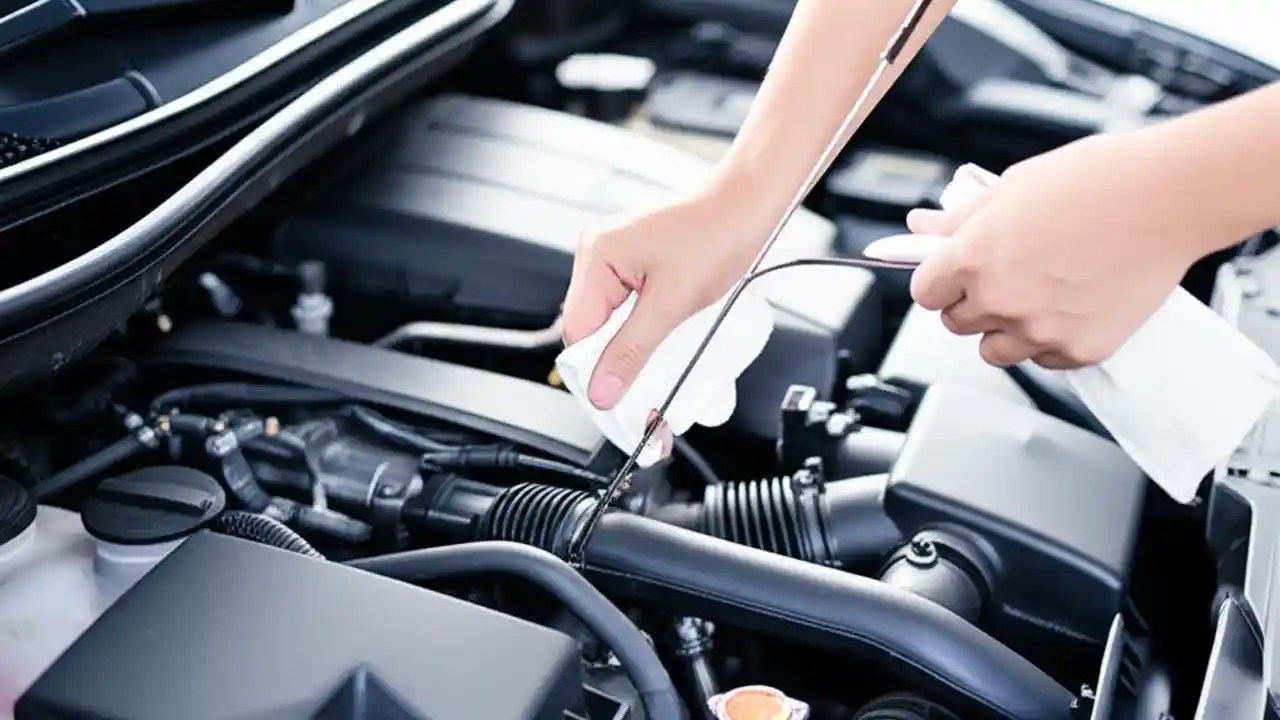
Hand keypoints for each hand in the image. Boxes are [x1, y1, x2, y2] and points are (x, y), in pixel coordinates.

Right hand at [562, 183, 766, 408]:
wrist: (748, 206)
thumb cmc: (717, 236)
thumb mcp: (672, 305)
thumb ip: (631, 351)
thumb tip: (603, 388)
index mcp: (597, 256)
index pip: (577, 331)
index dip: (594, 369)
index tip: (614, 400)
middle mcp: (599, 252)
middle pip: (591, 327)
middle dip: (614, 360)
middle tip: (642, 389)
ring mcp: (617, 257)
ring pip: (610, 321)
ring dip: (631, 346)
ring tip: (659, 359)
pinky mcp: (636, 263)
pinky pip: (627, 308)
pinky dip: (642, 329)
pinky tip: (662, 338)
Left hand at [907, 132, 1216, 368]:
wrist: (1169, 197)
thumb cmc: (1098, 181)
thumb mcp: (1013, 187)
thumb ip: (961, 218)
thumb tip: (921, 229)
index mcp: (972, 258)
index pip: (924, 292)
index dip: (938, 280)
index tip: (952, 273)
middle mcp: (999, 300)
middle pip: (956, 323)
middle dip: (972, 300)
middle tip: (1006, 273)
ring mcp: (1039, 331)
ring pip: (994, 350)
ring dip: (1005, 329)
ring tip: (1037, 292)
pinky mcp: (1080, 349)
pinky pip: (1045, 359)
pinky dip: (1052, 339)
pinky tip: (1071, 304)